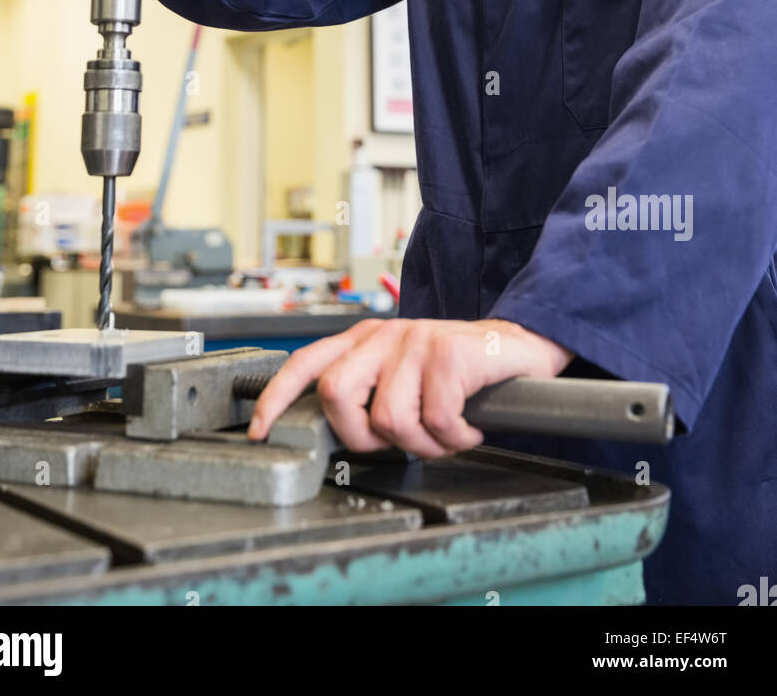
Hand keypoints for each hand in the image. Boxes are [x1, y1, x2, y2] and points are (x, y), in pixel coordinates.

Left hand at [247, 317, 573, 457]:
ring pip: (389, 417)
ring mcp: (416, 340)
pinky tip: (467, 428)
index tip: (261, 433)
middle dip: (361, 436)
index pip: (305, 364)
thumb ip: (367, 392)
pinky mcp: (448, 351)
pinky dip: (455, 438)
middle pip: (336, 393)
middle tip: (396, 443)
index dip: (276, 400)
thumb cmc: (457, 371)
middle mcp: (384, 335)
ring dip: (422, 443)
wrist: (517, 346)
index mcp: (363, 340)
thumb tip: (336, 433)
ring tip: (443, 435)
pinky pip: (436, 419)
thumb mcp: (401, 374)